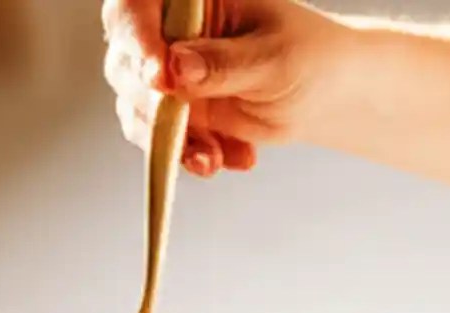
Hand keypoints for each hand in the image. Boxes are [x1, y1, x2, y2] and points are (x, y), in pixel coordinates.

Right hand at [101, 0, 344, 176]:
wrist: (325, 94)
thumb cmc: (308, 57)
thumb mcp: (275, 58)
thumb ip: (225, 63)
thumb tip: (175, 68)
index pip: (134, 5)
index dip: (136, 37)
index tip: (158, 78)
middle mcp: (167, 29)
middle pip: (125, 62)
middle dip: (153, 106)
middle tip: (190, 130)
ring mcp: (166, 72)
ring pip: (136, 107)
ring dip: (171, 139)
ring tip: (215, 159)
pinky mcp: (173, 110)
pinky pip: (158, 137)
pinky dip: (187, 154)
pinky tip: (227, 159)